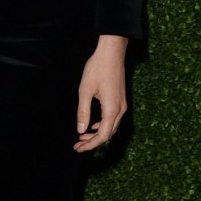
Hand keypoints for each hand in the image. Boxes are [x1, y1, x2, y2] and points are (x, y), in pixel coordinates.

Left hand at [74, 36, 127, 152]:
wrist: (112, 52)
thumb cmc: (97, 68)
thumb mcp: (85, 90)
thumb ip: (83, 112)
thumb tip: (81, 130)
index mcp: (112, 109)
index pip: (103, 135)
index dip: (90, 145)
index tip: (78, 148)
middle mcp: (120, 110)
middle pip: (108, 134)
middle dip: (93, 142)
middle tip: (77, 145)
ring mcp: (122, 105)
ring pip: (111, 127)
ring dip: (98, 134)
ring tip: (82, 136)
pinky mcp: (121, 100)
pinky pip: (113, 119)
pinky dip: (103, 125)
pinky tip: (93, 124)